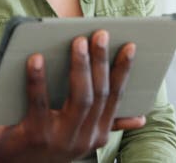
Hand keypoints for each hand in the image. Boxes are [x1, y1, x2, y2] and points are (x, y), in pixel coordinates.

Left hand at [0, 30, 138, 162]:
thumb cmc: (47, 140)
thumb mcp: (80, 136)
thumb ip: (108, 124)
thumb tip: (140, 117)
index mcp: (97, 134)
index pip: (116, 98)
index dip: (123, 71)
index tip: (130, 46)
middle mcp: (83, 139)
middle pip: (99, 94)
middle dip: (101, 62)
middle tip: (101, 35)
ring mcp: (60, 138)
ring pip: (80, 98)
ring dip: (80, 67)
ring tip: (78, 42)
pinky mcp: (35, 135)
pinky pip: (40, 103)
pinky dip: (38, 80)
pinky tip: (36, 58)